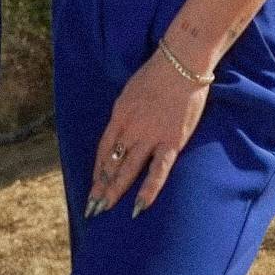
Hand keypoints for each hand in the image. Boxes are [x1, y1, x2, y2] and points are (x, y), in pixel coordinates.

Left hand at [86, 48, 209, 218]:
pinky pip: (158, 171)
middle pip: (112, 162)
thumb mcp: (131, 92)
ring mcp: (150, 137)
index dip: (98, 168)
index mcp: (119, 115)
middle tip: (92, 207)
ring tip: (104, 209)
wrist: (181, 64)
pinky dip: (148, 190)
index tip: (94, 183)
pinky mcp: (171, 142)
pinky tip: (140, 207)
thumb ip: (125, 113)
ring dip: (115, 191)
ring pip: (128, 169)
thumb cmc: (157, 74)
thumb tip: (121, 130)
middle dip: (101, 186)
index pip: (104, 148)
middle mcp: (130, 128)